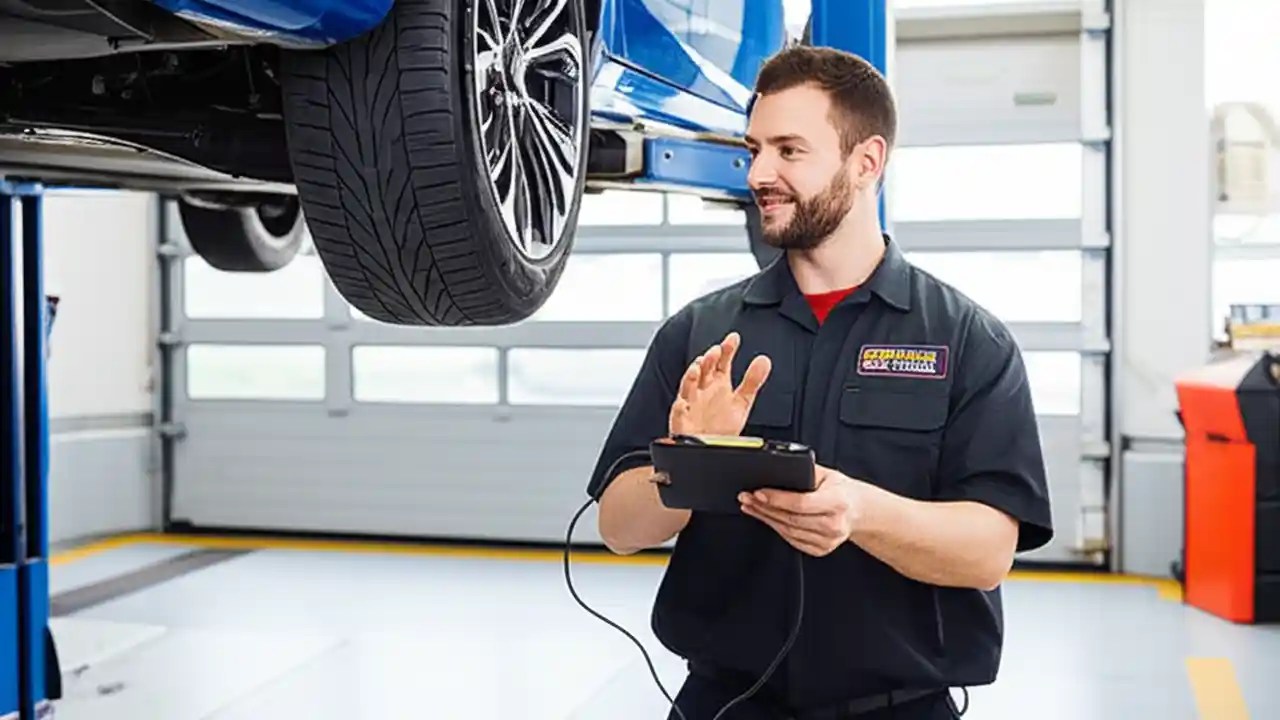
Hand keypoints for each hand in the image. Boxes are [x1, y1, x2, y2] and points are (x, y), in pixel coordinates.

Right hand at [669, 332, 771, 436]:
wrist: (708, 450)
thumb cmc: (721, 426)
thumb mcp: (741, 402)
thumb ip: (753, 381)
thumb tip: (764, 360)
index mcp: (717, 384)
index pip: (721, 362)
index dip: (727, 350)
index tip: (734, 338)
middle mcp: (703, 390)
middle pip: (704, 371)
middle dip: (708, 360)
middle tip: (716, 351)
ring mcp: (691, 404)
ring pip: (688, 387)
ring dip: (691, 377)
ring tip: (697, 368)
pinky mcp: (682, 420)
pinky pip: (678, 413)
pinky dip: (679, 408)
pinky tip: (682, 403)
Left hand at [739, 465, 860, 556]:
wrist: (858, 510)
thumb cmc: (841, 490)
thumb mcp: (827, 474)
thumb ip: (805, 472)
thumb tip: (777, 470)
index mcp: (838, 502)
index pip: (801, 503)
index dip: (777, 500)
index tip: (758, 493)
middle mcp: (834, 524)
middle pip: (791, 519)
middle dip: (765, 508)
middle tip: (747, 497)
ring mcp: (828, 540)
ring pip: (788, 531)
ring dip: (765, 518)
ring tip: (751, 506)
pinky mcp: (820, 549)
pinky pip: (791, 539)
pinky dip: (775, 528)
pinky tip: (765, 517)